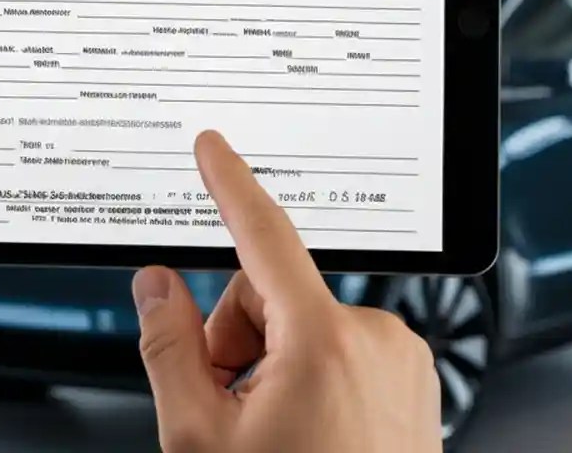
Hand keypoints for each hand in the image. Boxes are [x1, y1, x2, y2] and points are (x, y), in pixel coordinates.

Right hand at [132, 131, 440, 452]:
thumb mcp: (199, 438)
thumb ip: (168, 348)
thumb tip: (156, 286)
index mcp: (323, 342)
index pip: (264, 236)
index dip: (230, 184)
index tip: (214, 147)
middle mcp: (376, 338)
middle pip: (273, 295)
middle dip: (238, 340)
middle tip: (228, 406)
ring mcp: (402, 360)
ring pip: (307, 324)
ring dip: (274, 363)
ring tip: (270, 431)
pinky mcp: (414, 380)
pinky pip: (345, 348)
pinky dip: (314, 376)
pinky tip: (307, 430)